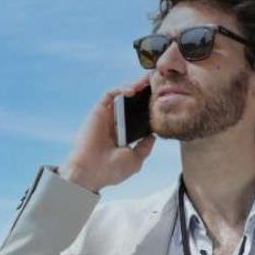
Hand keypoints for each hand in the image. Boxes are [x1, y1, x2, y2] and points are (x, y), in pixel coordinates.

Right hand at [60, 77, 155, 192]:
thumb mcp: (136, 159)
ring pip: (121, 95)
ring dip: (134, 86)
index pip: (138, 117)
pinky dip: (121, 89)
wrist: (92, 171)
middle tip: (156, 83)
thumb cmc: (112, 170)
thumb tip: (154, 136)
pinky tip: (133, 90)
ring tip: (146, 83)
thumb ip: (145, 146)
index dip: (148, 107)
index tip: (161, 100)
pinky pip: (110, 94)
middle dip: (143, 92)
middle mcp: (116, 124)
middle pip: (131, 103)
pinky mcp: (98, 111)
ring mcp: (107, 117)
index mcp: (125, 136)